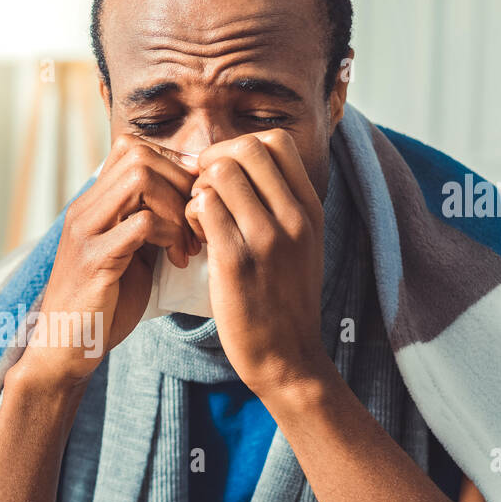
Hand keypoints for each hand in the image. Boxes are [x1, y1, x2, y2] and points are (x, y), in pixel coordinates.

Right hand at [14, 135, 198, 389]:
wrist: (66, 350)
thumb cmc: (104, 306)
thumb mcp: (129, 254)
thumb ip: (148, 223)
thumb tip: (190, 199)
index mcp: (92, 204)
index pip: (133, 149)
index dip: (174, 166)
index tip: (195, 201)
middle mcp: (84, 209)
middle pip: (139, 155)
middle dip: (181, 184)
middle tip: (198, 221)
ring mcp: (85, 232)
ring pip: (140, 178)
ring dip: (177, 207)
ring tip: (188, 243)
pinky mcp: (94, 259)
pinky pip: (141, 222)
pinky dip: (170, 235)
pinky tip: (177, 260)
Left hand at [185, 130, 330, 406]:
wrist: (287, 359)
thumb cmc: (284, 303)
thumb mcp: (302, 247)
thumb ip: (282, 207)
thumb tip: (244, 167)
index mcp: (310, 209)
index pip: (276, 142)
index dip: (239, 147)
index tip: (224, 176)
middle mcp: (295, 217)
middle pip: (246, 148)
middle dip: (214, 161)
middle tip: (203, 194)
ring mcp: (268, 238)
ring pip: (220, 172)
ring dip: (198, 189)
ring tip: (199, 220)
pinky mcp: (237, 261)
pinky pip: (203, 206)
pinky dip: (190, 214)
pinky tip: (194, 238)